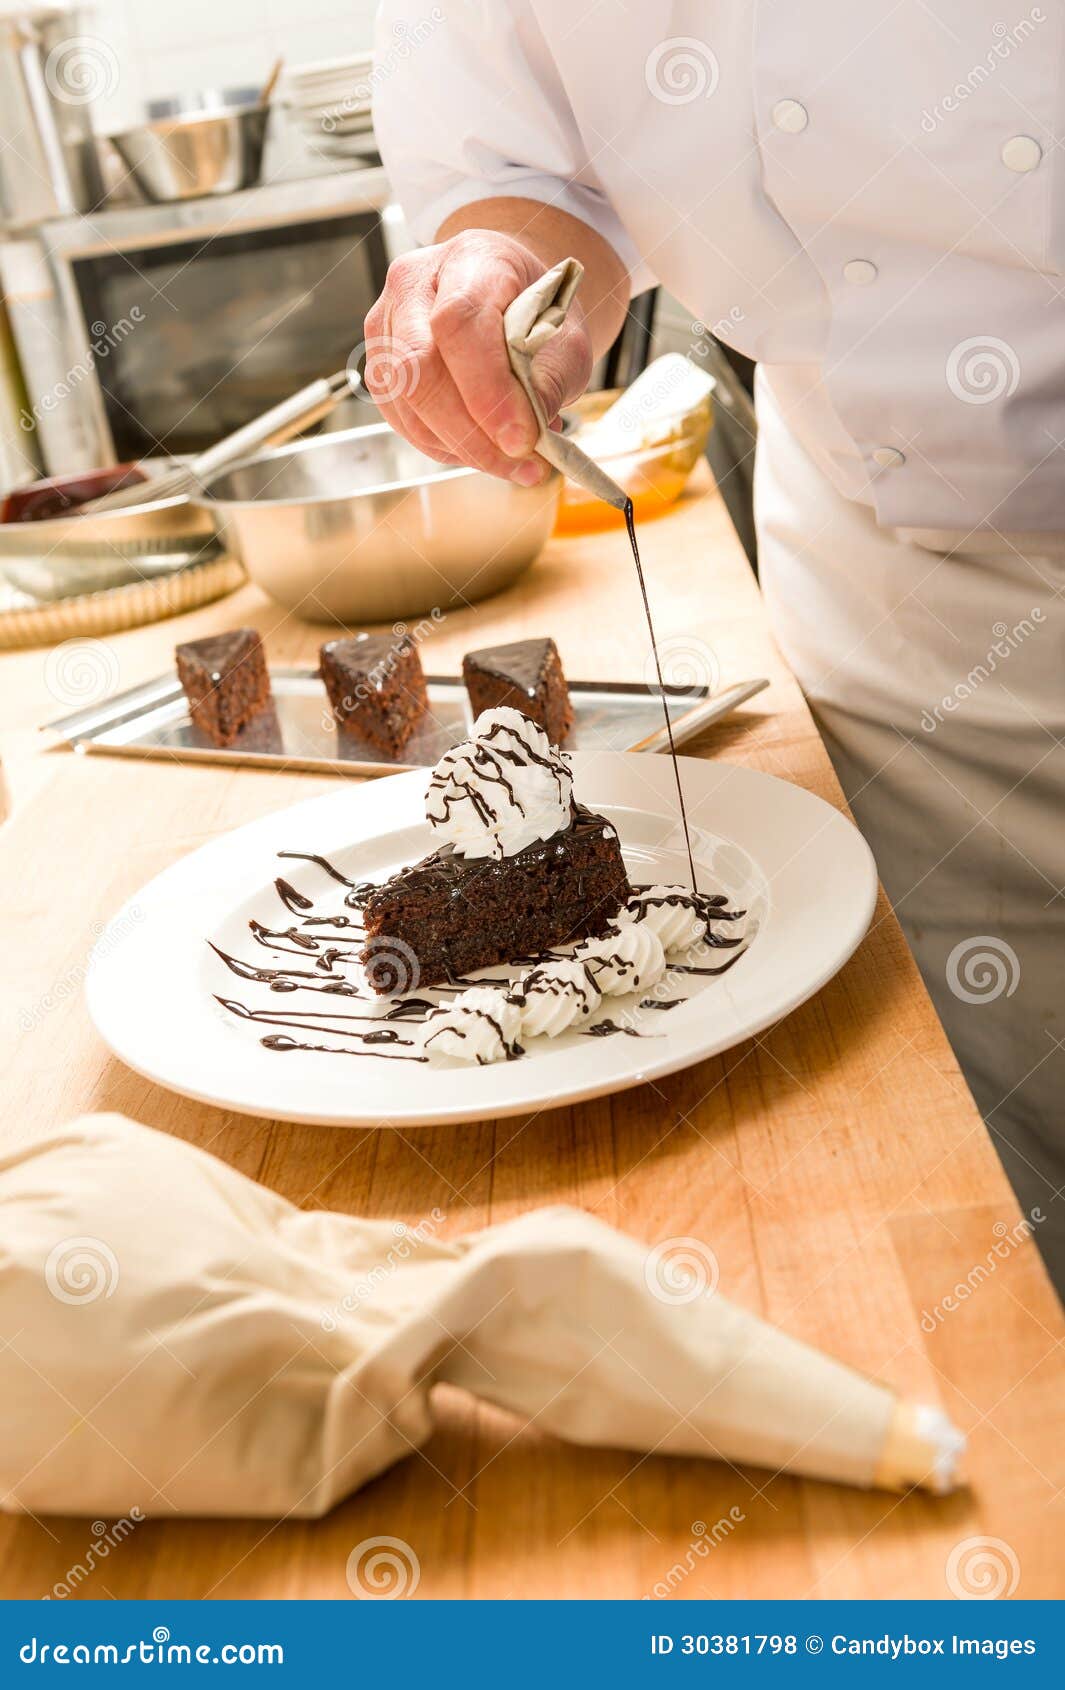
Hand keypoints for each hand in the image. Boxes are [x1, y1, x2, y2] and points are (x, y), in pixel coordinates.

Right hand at [360, 229, 592, 483]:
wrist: (510, 293)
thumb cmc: (539, 313)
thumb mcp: (565, 340)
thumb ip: (547, 384)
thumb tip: (523, 440)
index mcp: (470, 258)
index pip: (460, 322)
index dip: (487, 389)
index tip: (521, 439)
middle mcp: (414, 284)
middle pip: (419, 368)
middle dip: (471, 433)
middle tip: (522, 464)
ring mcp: (387, 323)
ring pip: (406, 401)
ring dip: (461, 447)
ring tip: (513, 460)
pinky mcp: (381, 364)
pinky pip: (403, 419)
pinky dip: (445, 446)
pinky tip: (483, 449)